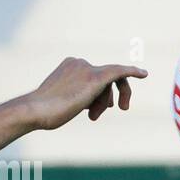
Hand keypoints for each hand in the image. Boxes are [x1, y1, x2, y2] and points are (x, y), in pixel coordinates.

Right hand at [26, 57, 146, 130]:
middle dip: (106, 98)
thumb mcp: (60, 101)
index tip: (96, 110)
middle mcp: (80, 62)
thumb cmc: (43, 112)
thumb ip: (76, 97)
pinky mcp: (95, 77)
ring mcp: (88, 68)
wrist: (36, 110)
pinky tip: (144, 74)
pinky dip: (132, 72)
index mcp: (70, 65)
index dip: (98, 96)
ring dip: (104, 102)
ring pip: (109, 84)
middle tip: (109, 112)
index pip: (92, 78)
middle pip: (104, 80)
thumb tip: (90, 104)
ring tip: (92, 116)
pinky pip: (119, 71)